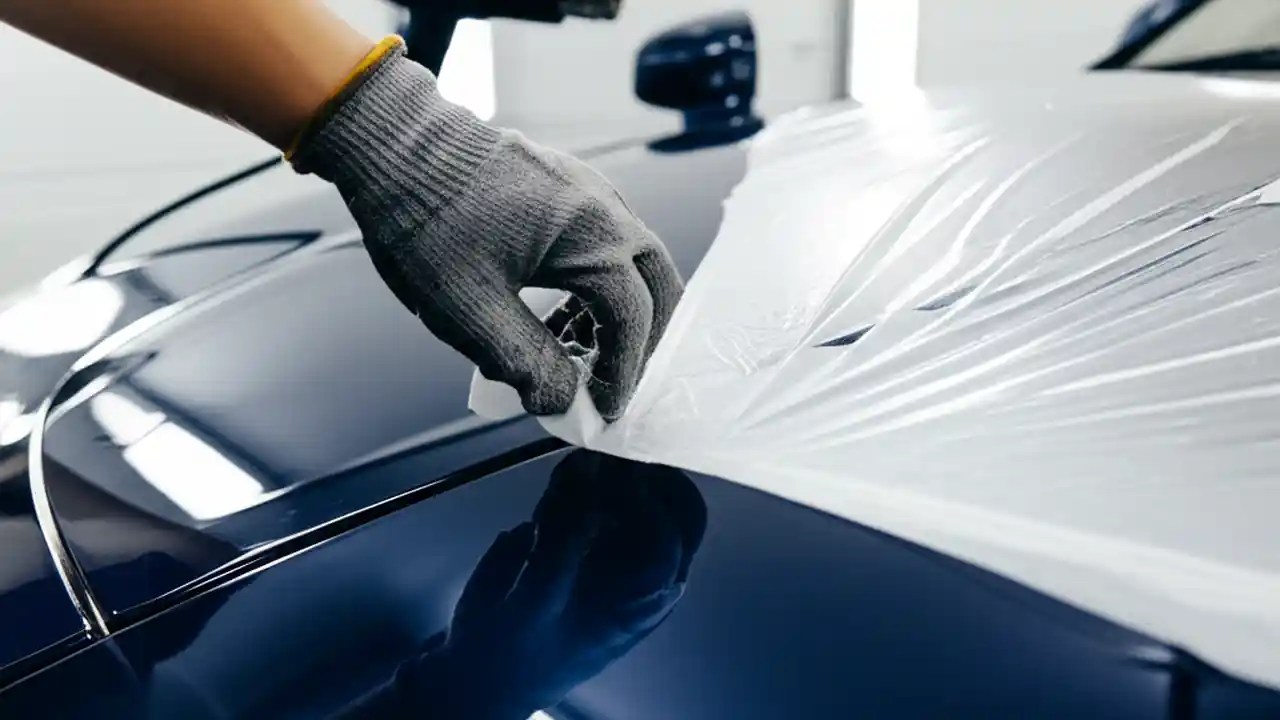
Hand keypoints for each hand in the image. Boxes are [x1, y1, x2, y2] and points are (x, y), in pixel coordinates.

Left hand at [293, 45, 682, 418]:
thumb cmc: (426, 221)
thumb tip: (560, 400)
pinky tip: (557, 310)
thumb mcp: (469, 309)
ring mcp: (591, 190)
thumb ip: (525, 361)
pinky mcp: (570, 185)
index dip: (622, 375)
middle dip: (639, 343)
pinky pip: (610, 242)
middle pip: (657, 287)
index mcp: (592, 238)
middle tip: (607, 383)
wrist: (393, 143)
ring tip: (571, 352)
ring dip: (618, 315)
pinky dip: (600, 285)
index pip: (632, 320)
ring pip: (636, 264)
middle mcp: (606, 208)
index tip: (601, 410)